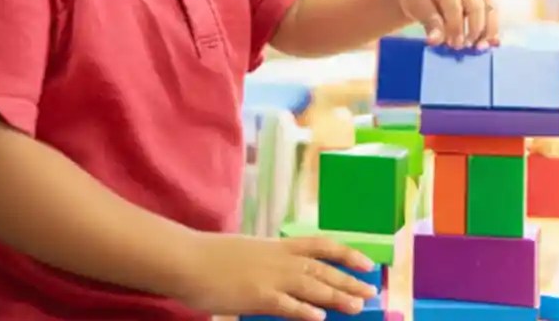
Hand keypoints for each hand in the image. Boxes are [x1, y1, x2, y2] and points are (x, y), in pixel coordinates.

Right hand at [180, 234, 376, 318]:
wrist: (188, 259)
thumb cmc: (212, 256)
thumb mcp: (250, 250)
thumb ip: (271, 259)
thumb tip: (287, 270)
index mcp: (279, 245)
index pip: (322, 246)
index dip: (347, 254)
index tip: (367, 262)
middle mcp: (280, 259)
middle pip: (323, 269)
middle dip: (349, 281)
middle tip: (370, 292)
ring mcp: (270, 277)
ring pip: (312, 287)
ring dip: (337, 296)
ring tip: (357, 305)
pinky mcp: (257, 296)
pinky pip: (287, 305)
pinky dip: (305, 311)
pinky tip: (320, 317)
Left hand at [397, 0, 500, 48]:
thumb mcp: (415, 5)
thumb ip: (428, 21)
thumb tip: (436, 41)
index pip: (455, 6)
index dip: (455, 27)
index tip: (452, 45)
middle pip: (477, 6)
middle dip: (473, 30)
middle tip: (464, 47)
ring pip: (490, 7)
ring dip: (488, 29)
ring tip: (480, 48)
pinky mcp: (481, 0)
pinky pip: (492, 12)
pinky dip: (493, 29)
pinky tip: (493, 44)